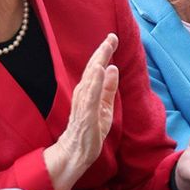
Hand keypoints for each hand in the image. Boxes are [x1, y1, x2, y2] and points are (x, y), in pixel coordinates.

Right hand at [44, 34, 119, 189]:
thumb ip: (108, 88)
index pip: (96, 68)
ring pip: (90, 80)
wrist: (76, 153)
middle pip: (92, 69)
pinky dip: (95, 83)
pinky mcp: (86, 115)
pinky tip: (99, 71)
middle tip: (112, 37)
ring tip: (105, 48)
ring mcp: (83, 104)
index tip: (113, 37)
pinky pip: (91, 97)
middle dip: (102, 52)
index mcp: (89, 92)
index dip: (104, 53)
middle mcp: (83, 94)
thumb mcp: (105, 106)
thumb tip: (112, 68)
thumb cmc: (89, 130)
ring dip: (97, 63)